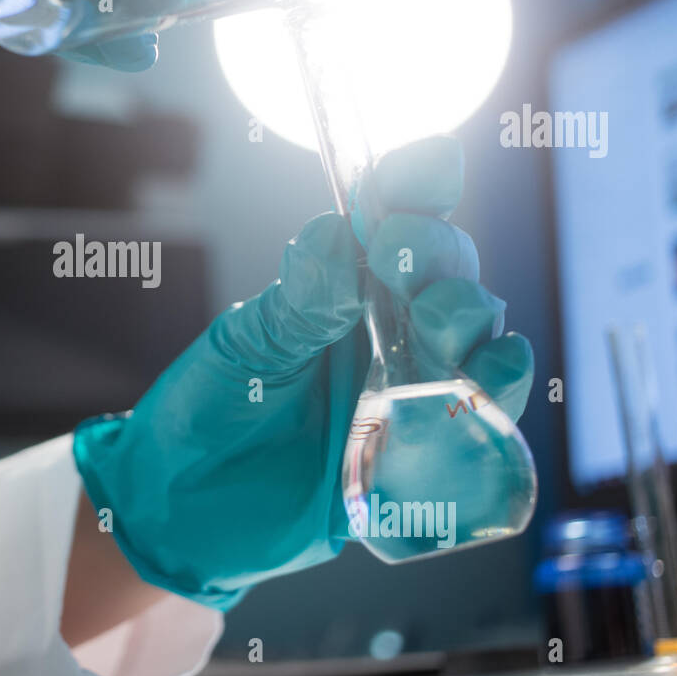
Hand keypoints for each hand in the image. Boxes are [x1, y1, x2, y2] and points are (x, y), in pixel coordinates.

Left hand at [71, 136, 534, 609]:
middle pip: (446, 270)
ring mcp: (407, 387)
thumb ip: (297, 302)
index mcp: (339, 286)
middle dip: (437, 253)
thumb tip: (339, 235)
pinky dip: (493, 390)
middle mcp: (384, 329)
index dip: (418, 184)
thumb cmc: (206, 413)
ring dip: (471, 316)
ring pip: (478, 335)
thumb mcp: (244, 350)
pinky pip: (478, 415)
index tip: (427, 165)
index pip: (393, 217)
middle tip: (397, 255)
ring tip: (436, 319)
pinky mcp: (421, 452)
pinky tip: (481, 377)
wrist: (183, 510)